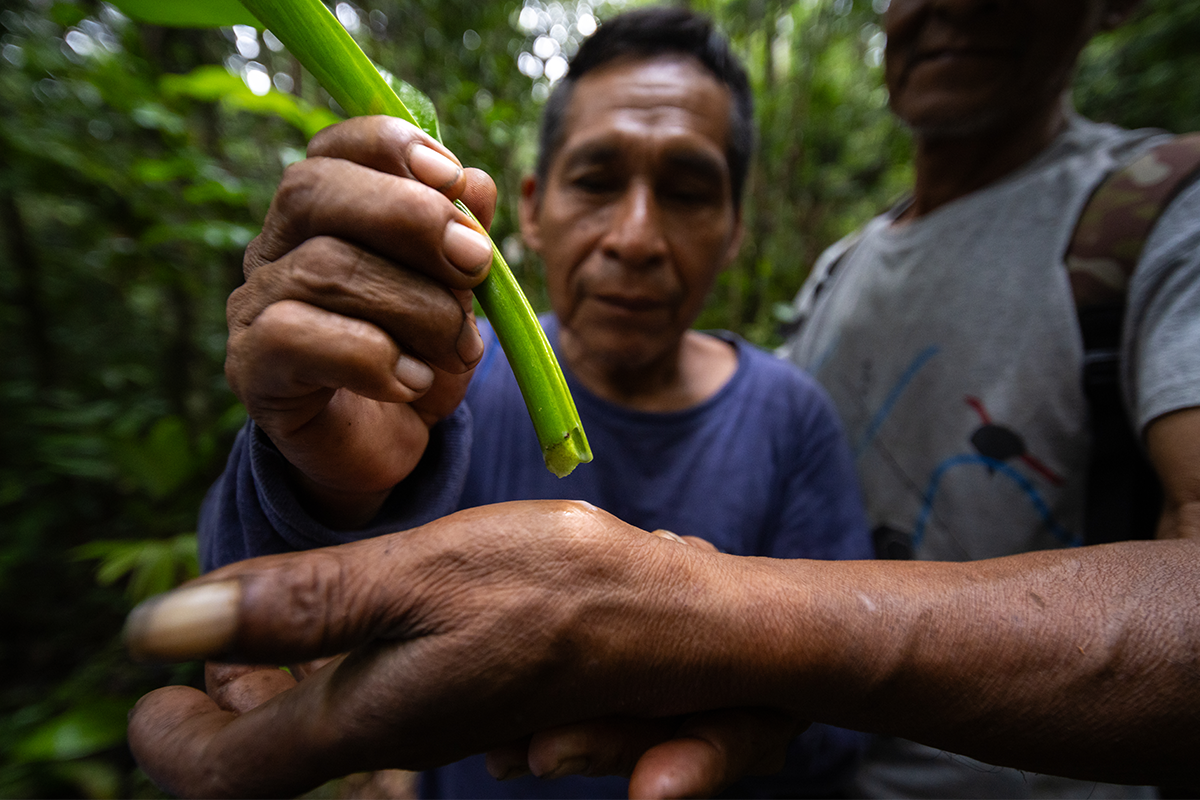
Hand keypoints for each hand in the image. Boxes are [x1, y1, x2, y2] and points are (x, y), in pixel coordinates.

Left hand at [125, 501, 782, 797]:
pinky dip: (362, 668)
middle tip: (203, 651)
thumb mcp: (425, 576)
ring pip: (343, 720)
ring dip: (293, 682)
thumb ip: (300, 606)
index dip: (169, 742)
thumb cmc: (569, 589)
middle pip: (284, 754)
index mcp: (376, 716)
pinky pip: (402, 701)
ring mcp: (457, 724)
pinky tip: (367, 625)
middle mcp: (410, 735)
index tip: (143, 697)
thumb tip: (158, 631)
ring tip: (267, 634)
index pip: (229, 775)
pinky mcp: (495, 700)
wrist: (699, 629)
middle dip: (230, 706)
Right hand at [225, 116, 498, 525]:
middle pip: (311, 189)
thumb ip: (462, 239)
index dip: (389, 146)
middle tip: (476, 264)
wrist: (382, 453)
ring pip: (324, 267)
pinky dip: (372, 356)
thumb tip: (477, 182)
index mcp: (322, 216)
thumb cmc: (416, 361)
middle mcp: (275, 248)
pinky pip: (294, 335)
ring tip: (461, 348)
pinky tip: (412, 382)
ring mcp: (253, 306)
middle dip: (408, 217)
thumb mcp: (456, 299)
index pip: (333, 148)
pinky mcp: (250, 367)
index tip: (454, 177)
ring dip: (417, 306)